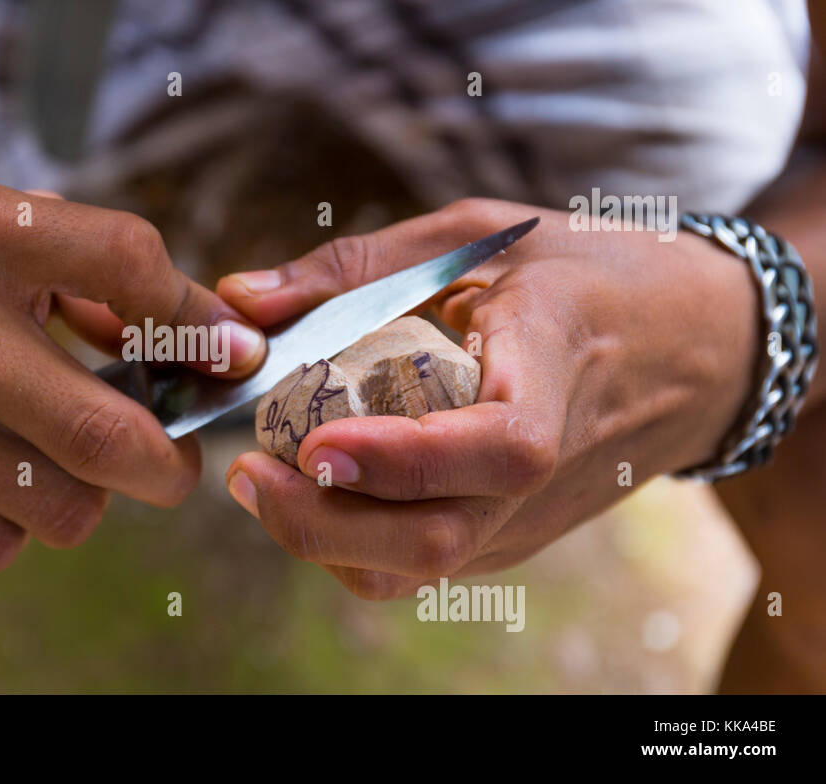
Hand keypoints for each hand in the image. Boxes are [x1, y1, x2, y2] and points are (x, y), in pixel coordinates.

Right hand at [0, 180, 265, 570]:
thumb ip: (106, 277)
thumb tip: (216, 348)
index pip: (128, 264)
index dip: (198, 325)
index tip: (228, 359)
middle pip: (105, 435)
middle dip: (166, 466)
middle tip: (166, 463)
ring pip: (62, 508)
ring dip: (80, 497)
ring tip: (48, 460)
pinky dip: (13, 526)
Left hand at [216, 198, 760, 597]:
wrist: (695, 345)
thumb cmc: (587, 275)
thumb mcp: (479, 236)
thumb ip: (355, 266)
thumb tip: (242, 299)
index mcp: (557, 374)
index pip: (497, 450)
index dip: (403, 460)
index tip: (316, 442)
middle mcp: (546, 470)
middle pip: (436, 540)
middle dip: (322, 522)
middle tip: (247, 471)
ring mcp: (528, 516)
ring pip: (417, 569)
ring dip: (324, 538)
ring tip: (263, 477)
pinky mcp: (510, 536)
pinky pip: (421, 563)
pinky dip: (351, 539)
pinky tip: (313, 488)